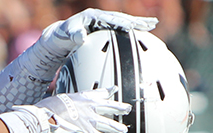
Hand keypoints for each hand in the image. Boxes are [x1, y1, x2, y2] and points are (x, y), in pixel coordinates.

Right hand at [34, 88, 129, 132]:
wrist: (46, 115)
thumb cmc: (49, 107)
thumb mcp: (61, 99)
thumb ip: (69, 104)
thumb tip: (70, 109)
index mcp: (82, 96)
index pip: (98, 92)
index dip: (108, 91)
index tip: (114, 89)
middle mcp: (89, 106)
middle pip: (108, 106)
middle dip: (119, 107)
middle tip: (127, 108)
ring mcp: (89, 118)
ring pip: (107, 122)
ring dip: (116, 126)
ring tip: (123, 129)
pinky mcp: (86, 129)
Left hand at [39, 9, 157, 60]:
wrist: (59, 36)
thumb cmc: (62, 37)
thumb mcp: (66, 36)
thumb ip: (74, 35)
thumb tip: (81, 37)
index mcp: (92, 16)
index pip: (110, 20)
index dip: (121, 23)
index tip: (132, 27)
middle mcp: (99, 16)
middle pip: (121, 18)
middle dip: (136, 21)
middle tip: (151, 24)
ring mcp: (102, 21)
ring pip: (123, 21)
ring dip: (137, 23)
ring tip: (153, 24)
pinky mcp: (104, 27)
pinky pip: (120, 27)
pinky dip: (131, 28)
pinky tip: (142, 32)